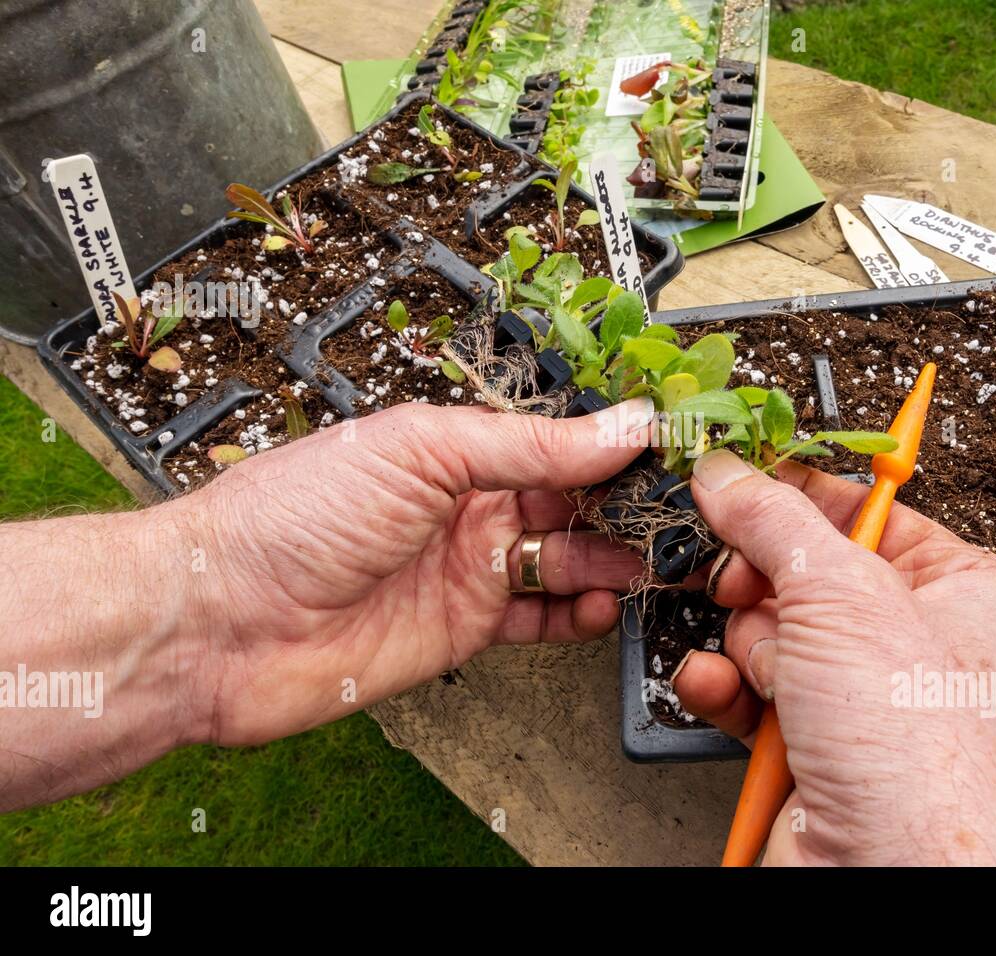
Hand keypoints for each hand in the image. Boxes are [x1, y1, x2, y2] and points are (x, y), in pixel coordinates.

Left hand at [179, 398, 654, 745]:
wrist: (221, 621)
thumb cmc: (292, 515)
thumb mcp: (423, 451)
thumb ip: (532, 445)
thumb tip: (621, 424)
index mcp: (457, 446)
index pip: (559, 437)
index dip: (615, 442)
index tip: (673, 445)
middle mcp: (468, 504)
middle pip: (575, 500)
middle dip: (630, 504)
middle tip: (687, 511)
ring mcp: (468, 568)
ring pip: (569, 559)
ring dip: (618, 559)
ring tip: (663, 560)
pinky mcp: (464, 629)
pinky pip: (541, 621)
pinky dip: (579, 617)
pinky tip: (604, 605)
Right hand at [673, 450, 995, 865]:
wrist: (898, 884)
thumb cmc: (929, 761)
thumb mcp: (845, 598)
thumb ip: (776, 522)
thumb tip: (729, 474)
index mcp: (965, 593)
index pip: (869, 515)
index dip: (800, 495)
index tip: (739, 476)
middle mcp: (920, 648)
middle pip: (810, 574)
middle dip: (766, 584)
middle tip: (742, 581)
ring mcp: (867, 704)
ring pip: (773, 636)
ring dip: (748, 646)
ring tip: (766, 666)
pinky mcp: (818, 751)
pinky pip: (755, 695)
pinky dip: (729, 690)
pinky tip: (723, 690)